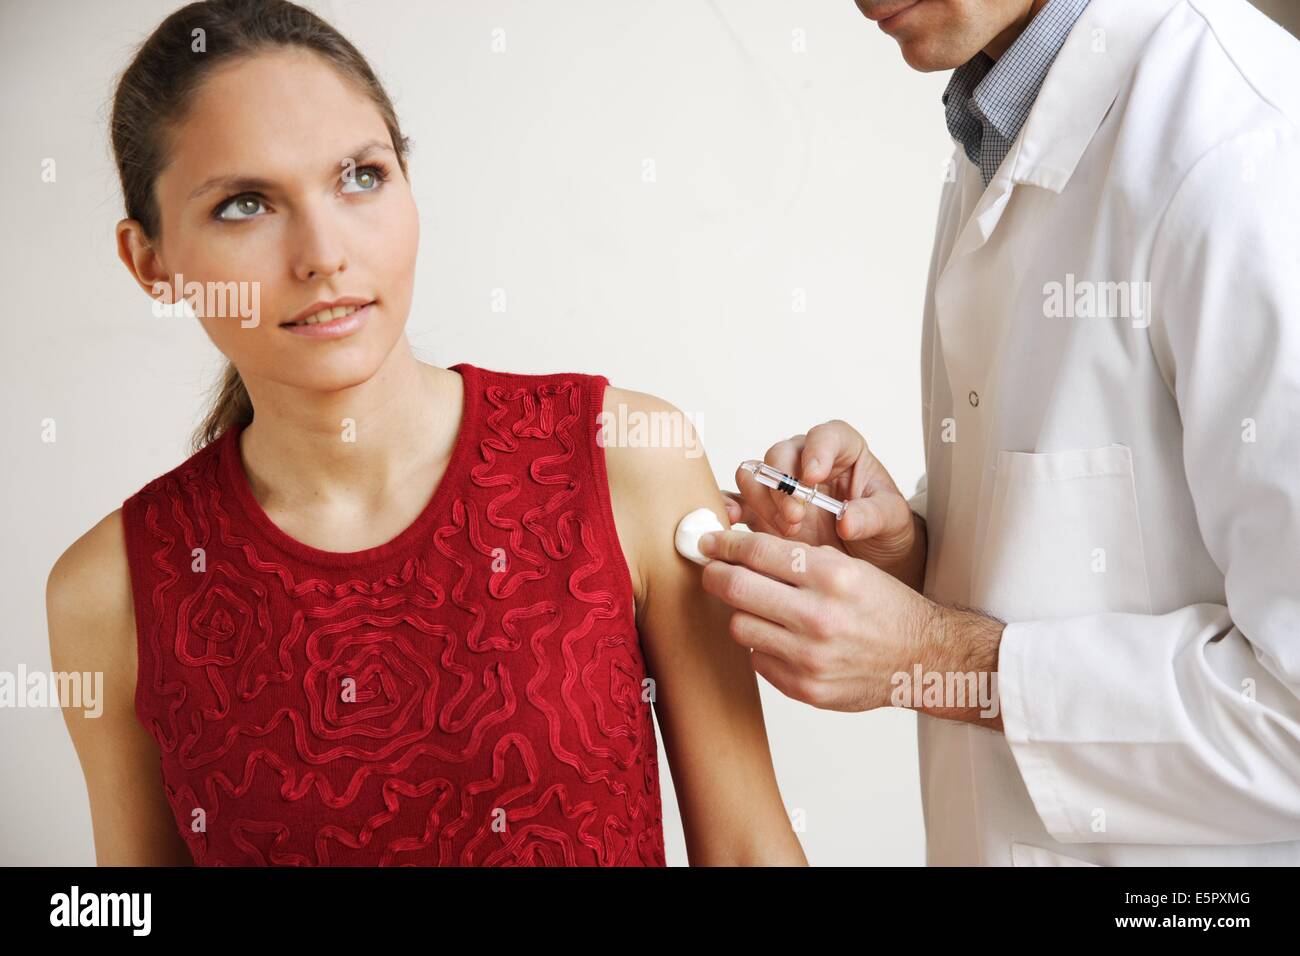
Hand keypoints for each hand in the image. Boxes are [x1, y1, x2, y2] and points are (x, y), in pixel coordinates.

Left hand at [697, 528, 1004, 726]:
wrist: (921, 658)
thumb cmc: (883, 608)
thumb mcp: (849, 567)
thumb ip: (798, 558)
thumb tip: (738, 548)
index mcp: (832, 576)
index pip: (756, 551)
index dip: (724, 543)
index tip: (710, 543)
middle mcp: (819, 616)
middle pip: (735, 588)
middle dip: (714, 574)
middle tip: (711, 570)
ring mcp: (809, 657)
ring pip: (738, 625)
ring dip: (740, 613)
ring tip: (758, 607)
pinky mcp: (804, 688)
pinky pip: (757, 659)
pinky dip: (762, 645)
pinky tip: (781, 638)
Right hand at [723, 421, 920, 577]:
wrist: (870, 558)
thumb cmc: (884, 529)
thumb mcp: (893, 521)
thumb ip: (872, 516)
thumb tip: (847, 520)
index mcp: (843, 451)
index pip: (825, 435)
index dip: (816, 451)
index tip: (815, 476)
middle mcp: (806, 461)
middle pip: (781, 454)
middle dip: (784, 484)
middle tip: (796, 516)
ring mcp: (781, 486)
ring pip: (754, 474)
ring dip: (762, 500)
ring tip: (784, 529)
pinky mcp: (764, 510)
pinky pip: (738, 501)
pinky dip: (731, 509)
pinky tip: (733, 522)